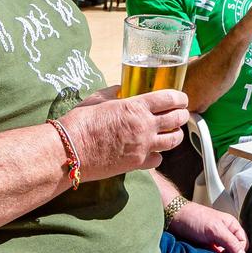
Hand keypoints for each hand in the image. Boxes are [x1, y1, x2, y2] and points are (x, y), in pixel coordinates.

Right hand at [68, 90, 188, 177]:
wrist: (70, 151)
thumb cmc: (80, 122)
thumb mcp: (97, 99)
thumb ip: (113, 93)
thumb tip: (120, 89)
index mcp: (135, 106)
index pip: (170, 98)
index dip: (180, 98)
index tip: (181, 99)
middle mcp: (144, 126)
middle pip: (177, 118)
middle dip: (182, 115)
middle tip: (180, 114)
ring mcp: (142, 146)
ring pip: (173, 140)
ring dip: (175, 134)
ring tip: (172, 132)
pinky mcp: (137, 163)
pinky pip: (158, 160)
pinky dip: (158, 155)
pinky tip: (153, 151)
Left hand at [168, 201, 246, 252]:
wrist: (174, 217)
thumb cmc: (194, 217)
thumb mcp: (216, 229)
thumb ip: (230, 242)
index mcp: (231, 225)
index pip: (243, 242)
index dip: (239, 251)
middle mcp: (224, 233)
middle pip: (234, 249)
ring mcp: (214, 240)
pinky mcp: (205, 246)